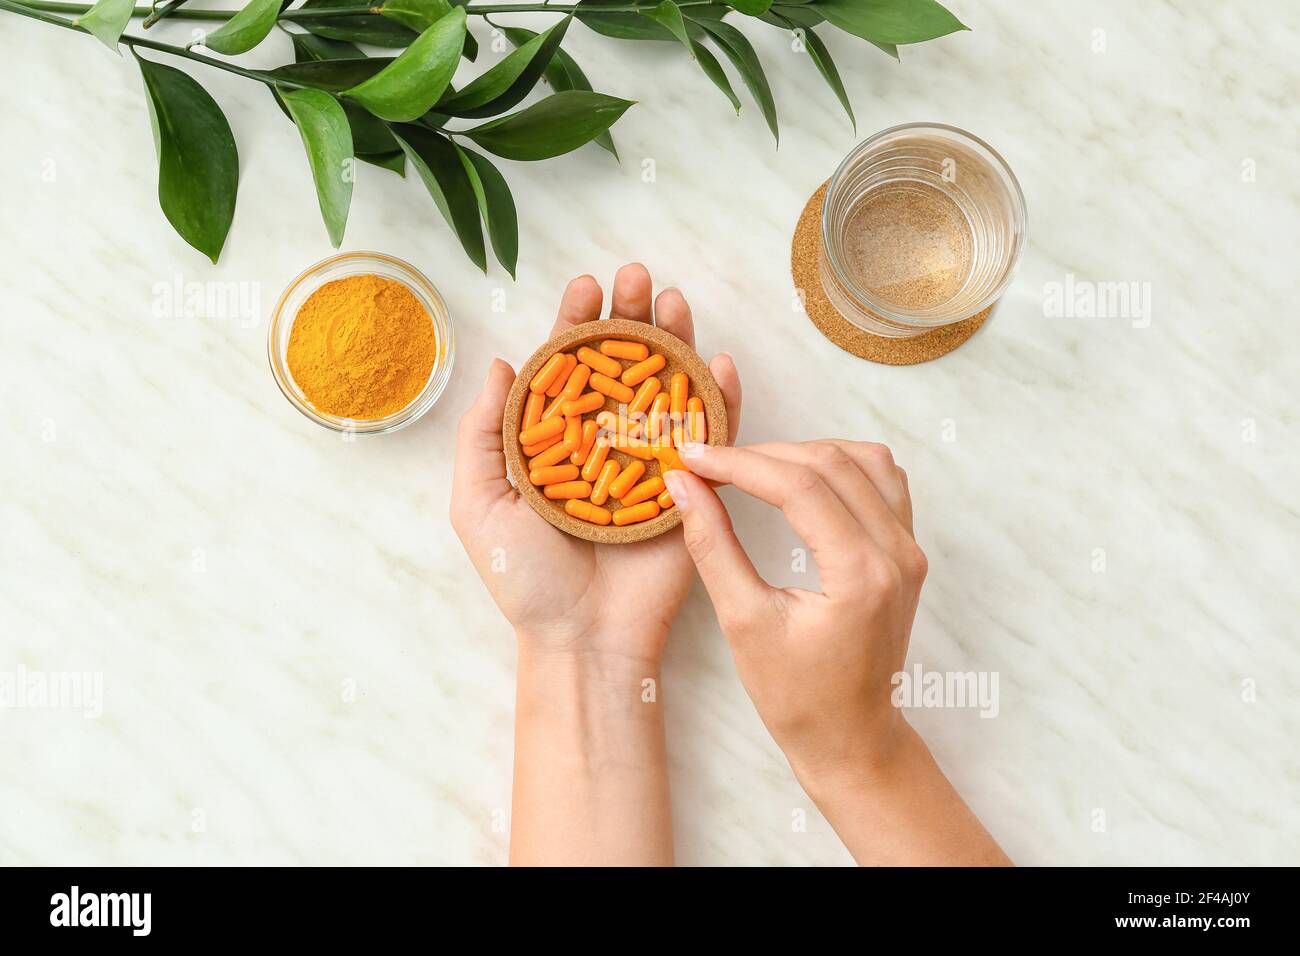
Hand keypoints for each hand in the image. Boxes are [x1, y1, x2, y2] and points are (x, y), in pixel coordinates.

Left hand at [450, 263, 741, 664]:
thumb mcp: (480, 504)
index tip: (584, 287)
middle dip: (630, 316)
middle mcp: (606, 442)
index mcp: (556, 441)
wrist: (582, 637)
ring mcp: (652, 461)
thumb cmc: (525, 578)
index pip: (568, 368)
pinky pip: (712, 436)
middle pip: (623, 365)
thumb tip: (503, 363)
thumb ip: (485, 435)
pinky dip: (721, 397)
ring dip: (676, 340)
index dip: (576, 324)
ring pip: (668, 387)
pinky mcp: (692, 486)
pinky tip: (721, 361)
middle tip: (636, 276)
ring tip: (674, 300)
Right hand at [663, 440, 922, 776]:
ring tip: (751, 467)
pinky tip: (800, 476)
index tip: (693, 456)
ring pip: (863, 460)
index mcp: (861, 575)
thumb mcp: (744, 622)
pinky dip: (840, 465)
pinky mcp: (908, 551)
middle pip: (830, 463)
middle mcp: (897, 554)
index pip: (799, 486)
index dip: (739, 463)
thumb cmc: (797, 696)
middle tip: (709, 462)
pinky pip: (884, 480)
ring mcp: (910, 550)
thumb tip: (682, 484)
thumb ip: (713, 546)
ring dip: (804, 452)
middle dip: (763, 454)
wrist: (851, 737)